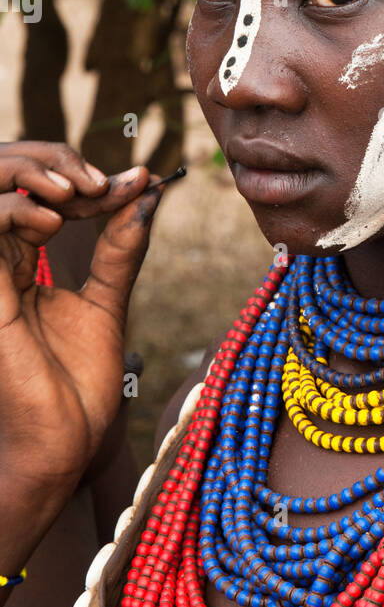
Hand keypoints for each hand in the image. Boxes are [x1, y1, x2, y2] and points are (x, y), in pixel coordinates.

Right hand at [0, 141, 163, 523]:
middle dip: (52, 160)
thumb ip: (120, 250)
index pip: (42, 195)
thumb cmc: (78, 390)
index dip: (88, 179)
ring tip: (82, 191)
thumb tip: (146, 196)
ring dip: (33, 172)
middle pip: (5, 178)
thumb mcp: (108, 305)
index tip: (140, 182)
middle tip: (104, 179)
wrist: (61, 446)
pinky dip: (16, 207)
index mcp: (20, 266)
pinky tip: (56, 218)